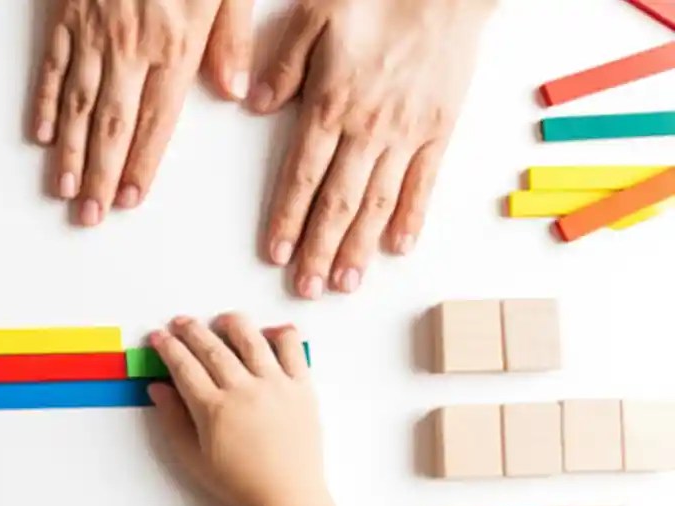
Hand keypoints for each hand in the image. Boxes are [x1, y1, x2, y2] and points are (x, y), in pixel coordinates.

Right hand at [32, 0, 248, 225]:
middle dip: (100, 175)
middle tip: (91, 213)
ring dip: (70, 151)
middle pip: (112, 124)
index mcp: (174, 43)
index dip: (141, 164)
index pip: (155, 120)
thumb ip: (231, 37)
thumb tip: (235, 91)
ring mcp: (92, 32)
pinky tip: (42, 136)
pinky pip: (52, 67)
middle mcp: (129, 46)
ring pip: (78, 103)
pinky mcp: (66, 14)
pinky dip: (44, 104)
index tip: (129, 198)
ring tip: (65, 188)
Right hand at [148, 314, 323, 505]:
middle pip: (212, 347)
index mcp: (214, 409)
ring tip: (221, 320)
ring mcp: (275, 386)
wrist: (286, 496)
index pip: (184, 366)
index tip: (158, 337)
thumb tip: (156, 388)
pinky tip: (267, 333)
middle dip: (191, 330)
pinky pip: (292, 349)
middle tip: (180, 322)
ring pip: (250, 339)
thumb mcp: (193, 457)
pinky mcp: (302, 387)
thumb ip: (172, 419)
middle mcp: (244, 391)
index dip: (167, 348)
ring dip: (231, 323)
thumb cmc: (238, 482)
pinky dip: (280, 334)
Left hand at [253, 0, 493, 297]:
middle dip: (319, 250)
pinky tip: (397, 248)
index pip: (302, 177)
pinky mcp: (439, 130)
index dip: (287, 220)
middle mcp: (368, 129)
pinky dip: (410, 218)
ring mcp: (407, 134)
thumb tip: (255, 107)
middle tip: (306, 289)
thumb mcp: (313, 16)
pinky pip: (423, 184)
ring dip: (359, 247)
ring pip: (377, 202)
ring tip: (345, 282)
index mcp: (330, 105)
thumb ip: (282, 65)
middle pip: (338, 203)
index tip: (275, 254)